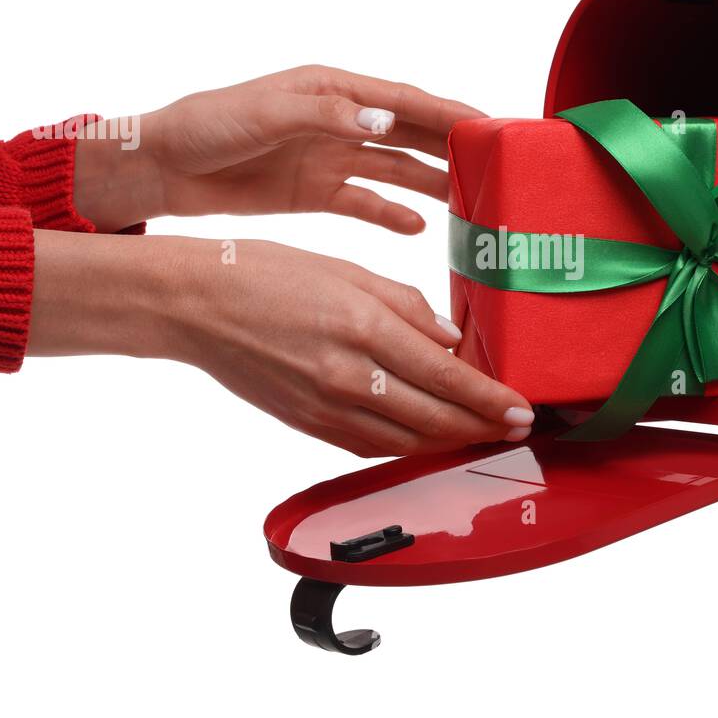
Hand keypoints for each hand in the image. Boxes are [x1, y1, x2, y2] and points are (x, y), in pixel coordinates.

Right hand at [28, 231, 534, 455]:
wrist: (195, 306)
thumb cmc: (267, 275)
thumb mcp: (347, 270)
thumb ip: (404, 305)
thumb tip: (447, 339)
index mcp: (363, 328)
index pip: (446, 377)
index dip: (490, 400)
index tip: (522, 410)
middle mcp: (348, 375)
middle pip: (435, 418)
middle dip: (483, 427)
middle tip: (518, 428)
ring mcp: (326, 407)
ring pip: (406, 441)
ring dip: (450, 443)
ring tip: (482, 435)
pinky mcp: (307, 424)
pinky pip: (370, 446)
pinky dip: (406, 446)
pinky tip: (427, 439)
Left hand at [73, 65, 483, 232]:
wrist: (161, 168)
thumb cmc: (205, 127)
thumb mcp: (264, 114)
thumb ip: (325, 116)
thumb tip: (383, 121)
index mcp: (332, 91)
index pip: (404, 101)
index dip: (449, 113)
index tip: (490, 125)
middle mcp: (339, 121)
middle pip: (409, 134)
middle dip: (452, 147)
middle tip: (496, 167)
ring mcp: (329, 157)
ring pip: (394, 169)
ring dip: (431, 182)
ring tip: (470, 201)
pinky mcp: (315, 191)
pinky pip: (364, 202)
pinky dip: (391, 212)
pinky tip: (419, 226)